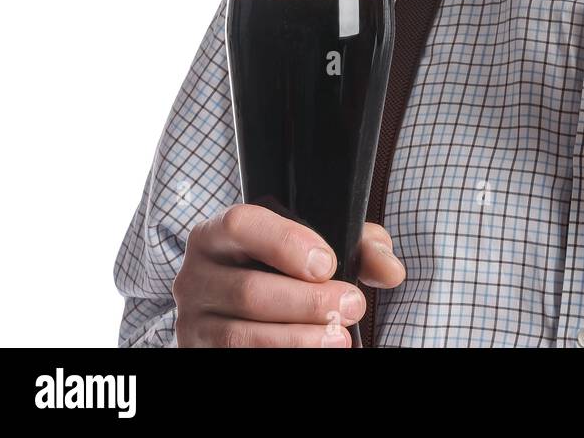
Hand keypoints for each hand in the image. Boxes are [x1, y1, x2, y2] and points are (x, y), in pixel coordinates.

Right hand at [174, 203, 405, 346]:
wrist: (246, 302)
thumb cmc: (285, 266)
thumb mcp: (319, 244)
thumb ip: (359, 246)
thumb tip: (391, 271)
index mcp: (218, 233)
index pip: (242, 224)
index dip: (286, 243)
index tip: (328, 263)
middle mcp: (195, 275)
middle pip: (249, 291)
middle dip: (308, 302)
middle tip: (352, 305)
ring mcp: (192, 321)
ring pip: (241, 335)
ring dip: (298, 339)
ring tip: (340, 338)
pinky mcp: (197, 353)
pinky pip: (237, 359)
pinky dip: (281, 355)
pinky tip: (315, 351)